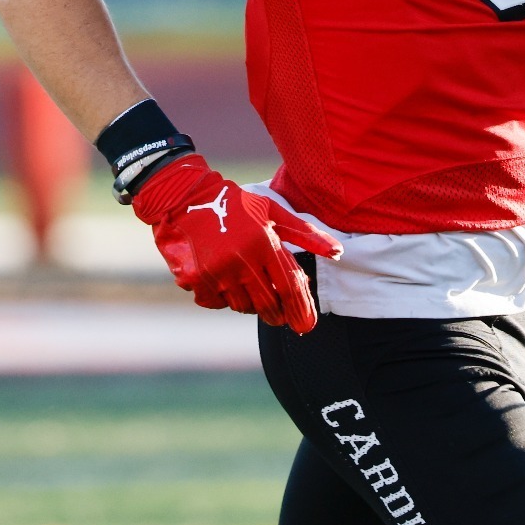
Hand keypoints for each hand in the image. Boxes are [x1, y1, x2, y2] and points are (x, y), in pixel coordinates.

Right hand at [130, 154, 342, 332]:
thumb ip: (306, 234)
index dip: (301, 310)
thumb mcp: (273, 212)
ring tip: (249, 288)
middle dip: (277, 314)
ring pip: (242, 306)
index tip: (307, 326)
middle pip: (268, 304)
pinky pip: (216, 302)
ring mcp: (217, 272)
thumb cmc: (236, 205)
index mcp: (263, 243)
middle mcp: (241, 260)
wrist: (186, 198)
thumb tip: (338, 252)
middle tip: (279, 314)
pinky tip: (223, 280)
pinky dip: (224, 298)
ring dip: (250, 303)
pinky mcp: (195, 279)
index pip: (289, 287)